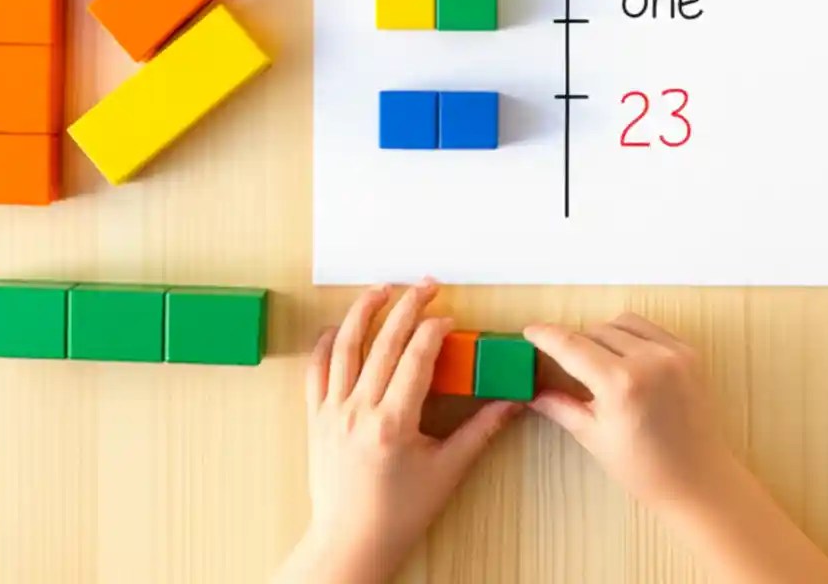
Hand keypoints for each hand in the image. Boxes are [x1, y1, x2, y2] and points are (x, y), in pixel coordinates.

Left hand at [277, 281, 522, 583]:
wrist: (351, 541)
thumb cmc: (400, 513)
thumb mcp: (448, 471)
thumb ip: (480, 430)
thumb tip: (511, 402)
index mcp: (393, 423)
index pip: (416, 357)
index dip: (434, 331)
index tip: (450, 319)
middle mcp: (358, 410)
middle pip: (384, 342)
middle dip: (407, 307)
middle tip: (427, 285)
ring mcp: (332, 412)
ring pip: (345, 347)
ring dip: (364, 312)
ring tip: (382, 288)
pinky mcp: (316, 418)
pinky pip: (317, 370)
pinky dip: (327, 344)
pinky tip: (340, 327)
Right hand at [526, 314, 827, 582]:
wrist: (700, 480)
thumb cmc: (645, 469)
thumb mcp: (595, 438)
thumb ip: (562, 407)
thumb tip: (532, 392)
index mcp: (620, 384)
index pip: (572, 346)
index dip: (547, 335)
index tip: (530, 331)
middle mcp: (649, 360)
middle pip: (596, 331)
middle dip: (575, 342)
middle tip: (565, 363)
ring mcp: (673, 354)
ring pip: (623, 323)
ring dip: (603, 334)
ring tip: (597, 362)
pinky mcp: (689, 354)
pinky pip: (650, 329)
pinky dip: (631, 336)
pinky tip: (625, 359)